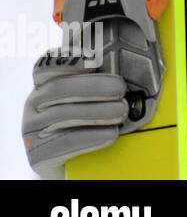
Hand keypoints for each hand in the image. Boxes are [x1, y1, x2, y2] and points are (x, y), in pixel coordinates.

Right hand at [22, 63, 126, 178]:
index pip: (47, 65)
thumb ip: (99, 76)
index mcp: (44, 83)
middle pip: (59, 89)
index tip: (95, 60)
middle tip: (120, 88)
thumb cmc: (86, 119)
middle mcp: (34, 103)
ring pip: (62, 115)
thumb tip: (123, 56)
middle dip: (93, 86)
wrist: (74, 161)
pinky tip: (111, 134)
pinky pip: (64, 143)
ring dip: (98, 111)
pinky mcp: (38, 154)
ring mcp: (32, 129)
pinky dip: (91, 137)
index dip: (70, 60)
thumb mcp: (90, 95)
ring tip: (122, 111)